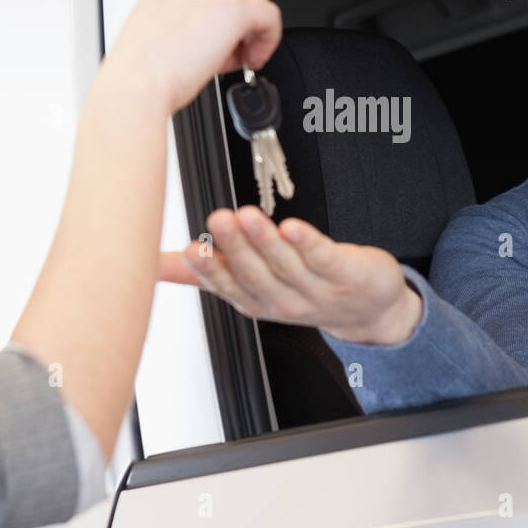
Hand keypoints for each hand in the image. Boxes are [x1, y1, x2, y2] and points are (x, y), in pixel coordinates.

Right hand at [101, 0, 281, 115]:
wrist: (138, 84)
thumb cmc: (142, 71)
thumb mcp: (161, 34)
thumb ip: (188, 23)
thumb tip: (212, 34)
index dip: (216, 23)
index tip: (212, 45)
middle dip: (235, 30)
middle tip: (224, 58)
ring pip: (254, 5)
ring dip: (247, 36)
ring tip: (229, 62)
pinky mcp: (234, 7)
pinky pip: (270, 18)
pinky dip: (268, 42)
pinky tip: (251, 61)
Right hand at [159, 207, 423, 345]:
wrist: (371, 311)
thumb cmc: (307, 291)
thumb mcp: (253, 288)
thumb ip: (208, 273)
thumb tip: (156, 264)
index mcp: (259, 302)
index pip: (230, 288)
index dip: (209, 272)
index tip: (191, 251)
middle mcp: (285, 300)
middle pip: (257, 275)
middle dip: (235, 247)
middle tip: (217, 220)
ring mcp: (317, 288)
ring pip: (287, 265)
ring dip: (265, 240)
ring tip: (247, 215)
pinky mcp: (346, 271)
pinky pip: (324, 257)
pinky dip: (307, 242)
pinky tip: (292, 225)